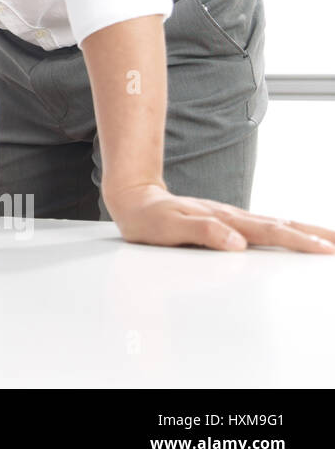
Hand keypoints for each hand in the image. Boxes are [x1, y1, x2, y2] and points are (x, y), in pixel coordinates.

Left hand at [105, 184, 334, 253]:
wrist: (134, 198)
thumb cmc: (150, 218)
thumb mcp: (171, 228)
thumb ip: (203, 233)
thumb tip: (237, 243)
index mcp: (225, 221)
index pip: (269, 233)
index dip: (298, 241)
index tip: (324, 249)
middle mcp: (233, 218)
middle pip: (283, 226)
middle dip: (315, 236)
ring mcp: (232, 218)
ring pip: (278, 225)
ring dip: (307, 232)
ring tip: (332, 241)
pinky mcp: (228, 222)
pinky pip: (266, 228)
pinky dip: (288, 231)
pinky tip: (297, 236)